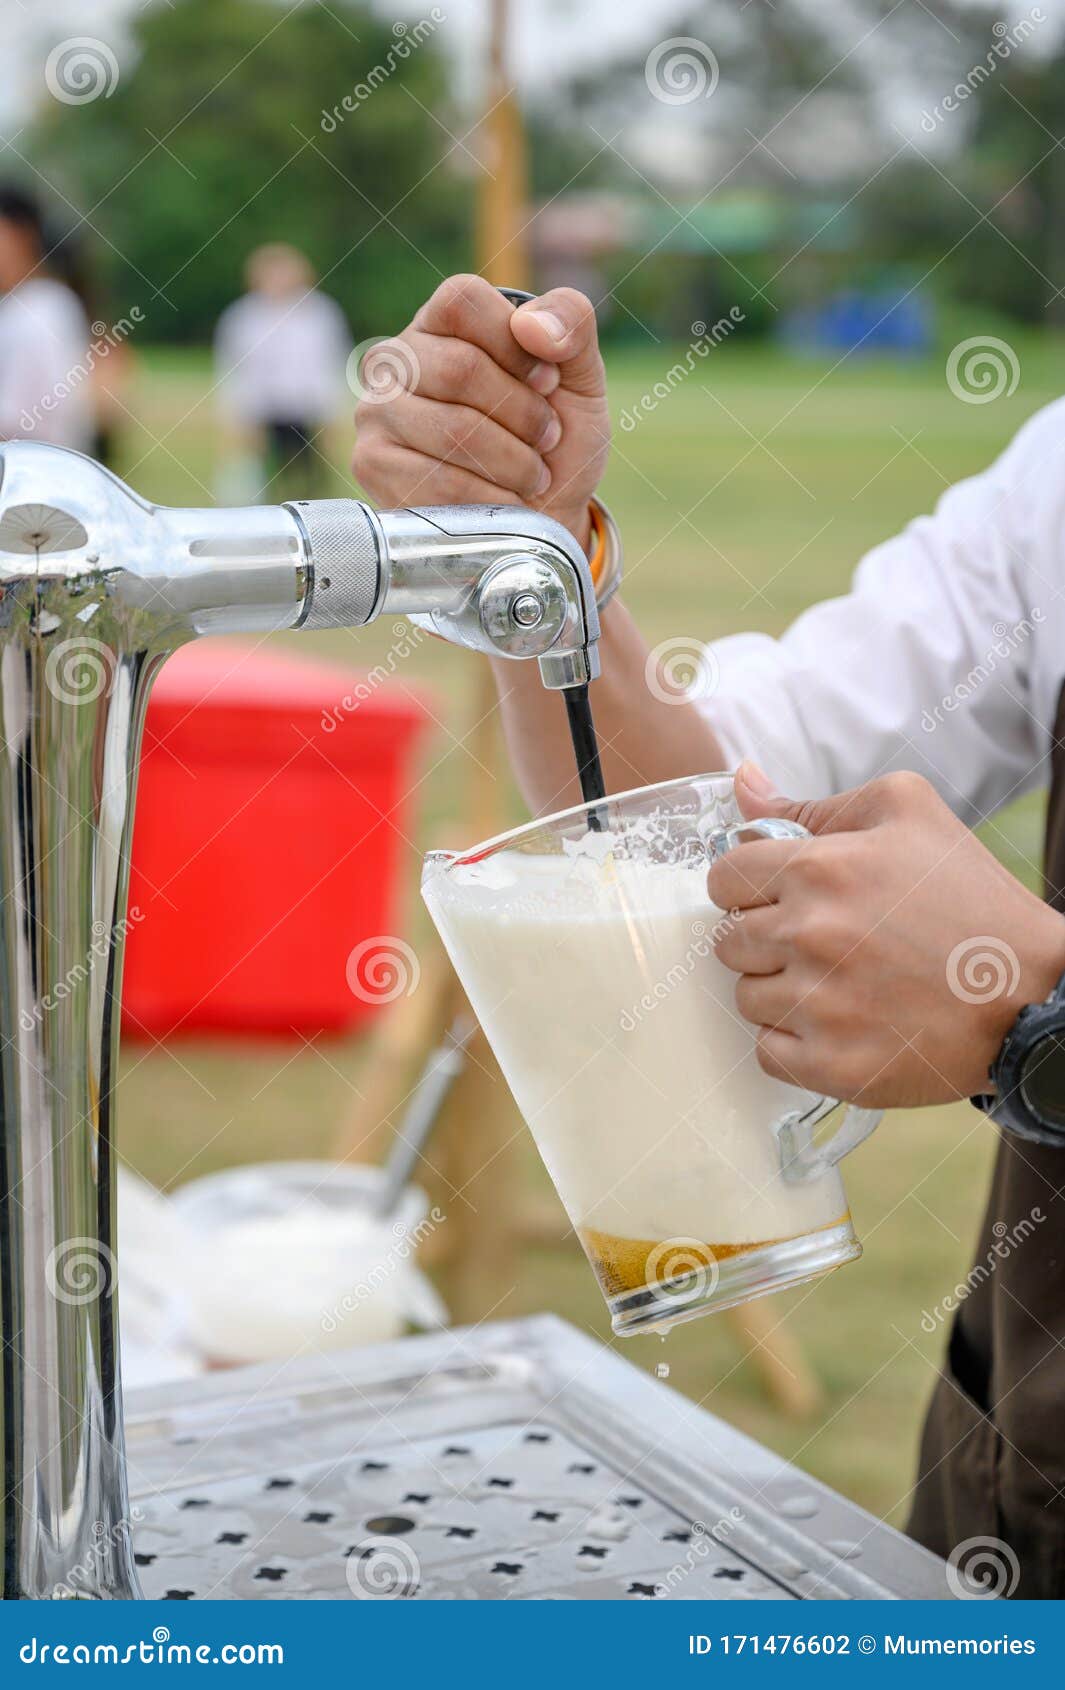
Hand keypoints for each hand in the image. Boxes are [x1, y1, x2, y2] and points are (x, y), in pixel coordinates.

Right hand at [351, 273, 609, 551]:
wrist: (544, 512)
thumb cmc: (555, 436)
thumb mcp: (579, 374)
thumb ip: (571, 323)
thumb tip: (532, 325)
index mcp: (441, 320)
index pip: (462, 301)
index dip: (516, 347)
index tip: (549, 384)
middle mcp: (396, 357)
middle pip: (460, 369)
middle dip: (523, 414)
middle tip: (548, 439)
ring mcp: (376, 410)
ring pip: (453, 430)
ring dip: (514, 462)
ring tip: (533, 475)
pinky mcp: (372, 463)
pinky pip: (438, 480)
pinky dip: (490, 498)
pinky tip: (506, 501)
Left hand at [708, 763, 1064, 1107]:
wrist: (1035, 995)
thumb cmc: (970, 899)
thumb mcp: (906, 815)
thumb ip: (809, 804)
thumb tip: (742, 783)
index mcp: (818, 869)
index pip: (723, 878)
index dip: (749, 887)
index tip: (782, 898)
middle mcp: (809, 936)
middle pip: (728, 941)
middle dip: (766, 939)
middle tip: (826, 942)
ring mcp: (819, 1007)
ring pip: (746, 998)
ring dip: (781, 991)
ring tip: (842, 983)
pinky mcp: (832, 1067)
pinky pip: (767, 1053)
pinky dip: (796, 1043)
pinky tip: (842, 1023)